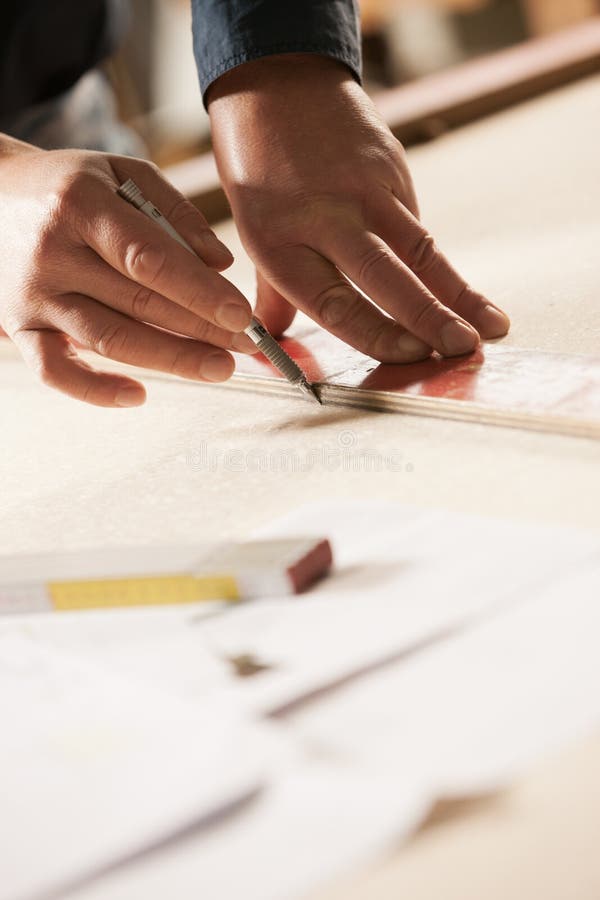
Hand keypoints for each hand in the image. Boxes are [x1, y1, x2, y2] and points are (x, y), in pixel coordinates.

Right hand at [0, 138, 254, 405]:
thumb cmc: (69, 187)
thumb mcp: (120, 172)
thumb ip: (173, 210)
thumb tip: (220, 262)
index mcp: (81, 206)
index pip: (149, 258)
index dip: (199, 292)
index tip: (242, 316)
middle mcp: (52, 253)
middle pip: (137, 304)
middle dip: (200, 330)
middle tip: (246, 347)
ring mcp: (33, 296)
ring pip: (109, 341)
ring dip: (170, 360)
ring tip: (218, 368)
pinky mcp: (20, 329)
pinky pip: (56, 372)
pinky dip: (97, 390)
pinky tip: (140, 395)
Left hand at [208, 55, 509, 361]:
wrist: (278, 87)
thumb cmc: (260, 170)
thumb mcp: (253, 232)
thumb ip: (272, 292)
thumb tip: (271, 341)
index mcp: (279, 242)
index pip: (334, 302)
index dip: (377, 334)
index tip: (411, 356)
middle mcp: (325, 217)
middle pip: (385, 275)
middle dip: (428, 318)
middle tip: (461, 350)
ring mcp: (364, 191)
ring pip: (419, 250)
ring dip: (459, 294)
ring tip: (492, 329)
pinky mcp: (393, 171)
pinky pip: (420, 228)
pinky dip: (444, 267)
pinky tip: (469, 299)